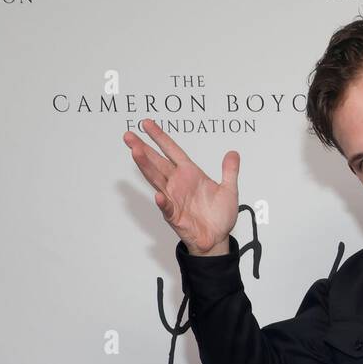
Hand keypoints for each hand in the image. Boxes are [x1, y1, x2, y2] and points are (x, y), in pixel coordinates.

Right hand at [122, 118, 238, 254]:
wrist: (218, 239)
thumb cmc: (219, 216)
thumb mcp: (229, 191)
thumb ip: (230, 171)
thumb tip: (233, 153)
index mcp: (189, 173)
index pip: (171, 150)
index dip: (159, 137)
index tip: (146, 124)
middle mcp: (178, 183)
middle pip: (157, 162)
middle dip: (142, 148)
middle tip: (129, 136)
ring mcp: (174, 198)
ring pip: (156, 180)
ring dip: (145, 166)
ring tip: (135, 152)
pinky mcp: (174, 216)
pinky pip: (167, 207)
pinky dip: (163, 202)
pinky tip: (158, 195)